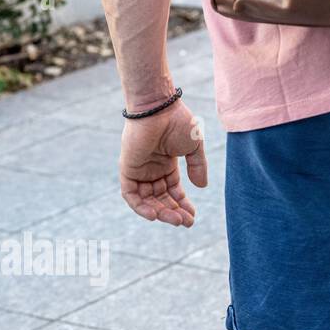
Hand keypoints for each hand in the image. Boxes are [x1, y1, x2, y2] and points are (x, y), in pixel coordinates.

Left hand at [118, 100, 208, 226]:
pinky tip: (154, 215)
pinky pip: (130, 194)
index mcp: (166, 164)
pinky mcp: (127, 168)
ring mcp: (139, 169)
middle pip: (161, 199)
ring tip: (175, 219)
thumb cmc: (177, 121)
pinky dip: (140, 207)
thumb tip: (201, 188)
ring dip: (160, 212)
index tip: (192, 216)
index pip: (173, 191)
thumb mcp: (194, 147)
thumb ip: (198, 167)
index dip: (182, 204)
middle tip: (185, 222)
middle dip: (173, 212)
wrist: (159, 107)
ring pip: (147, 200)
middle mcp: (152, 169)